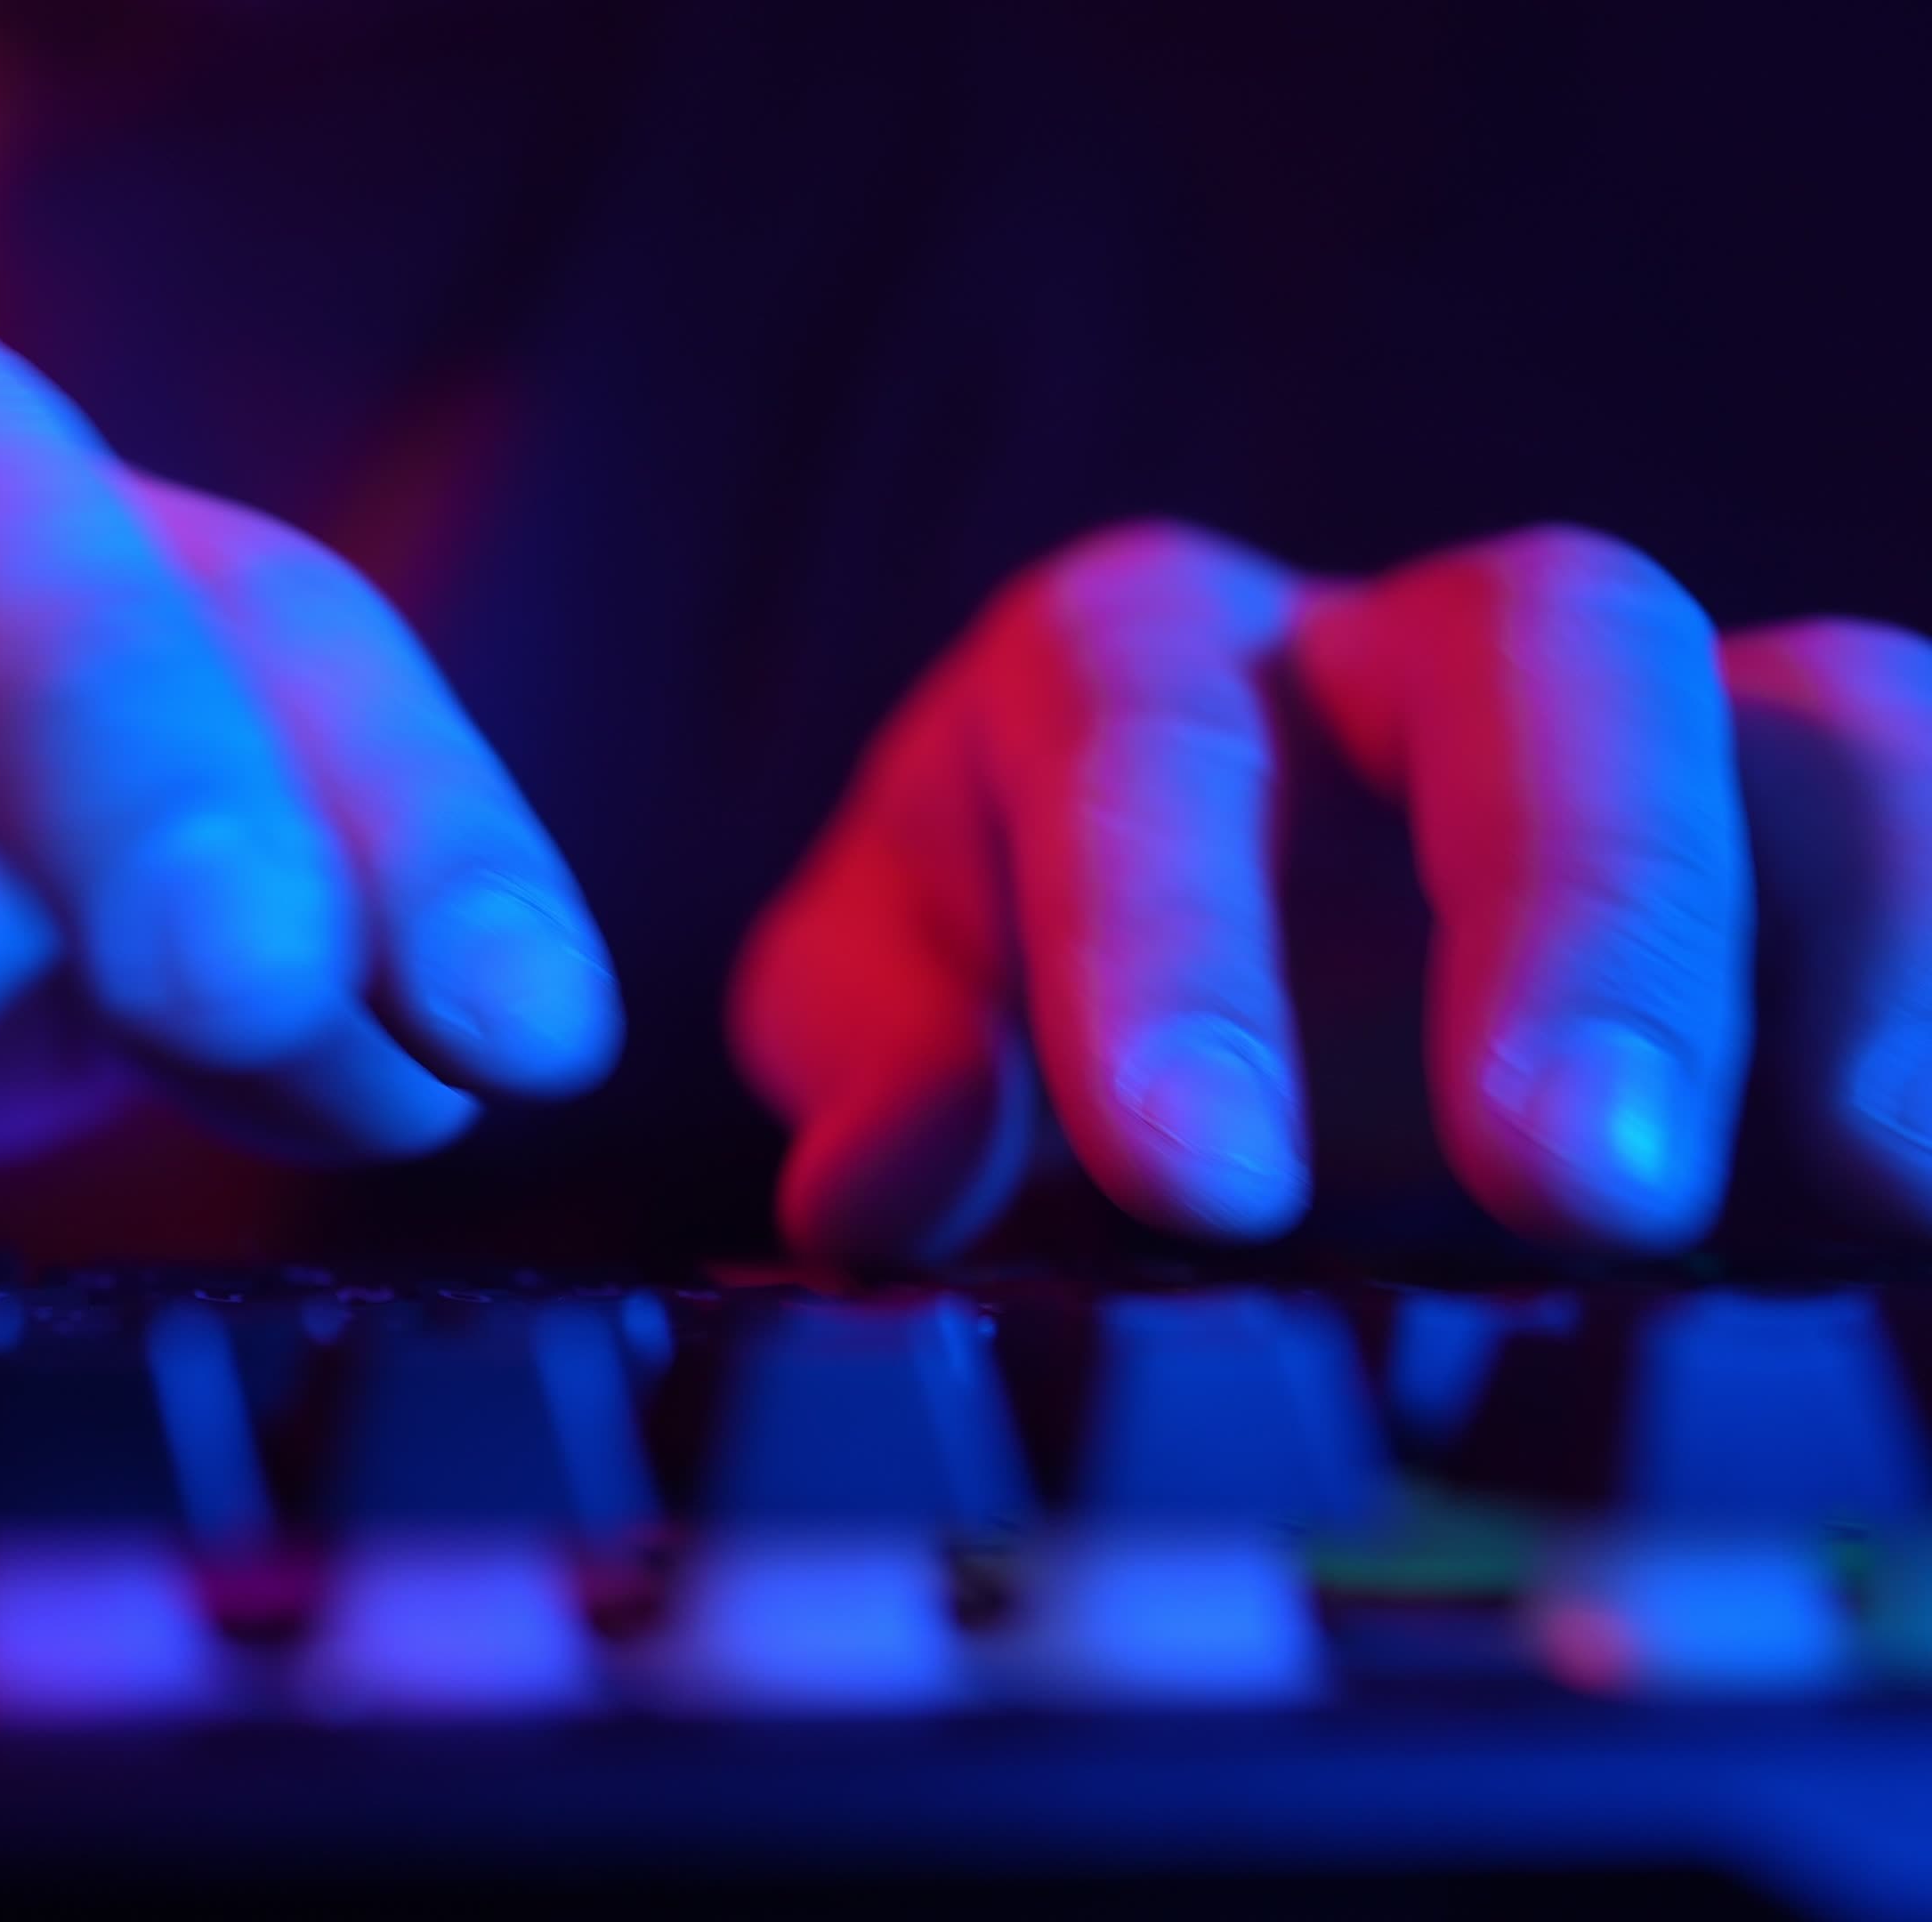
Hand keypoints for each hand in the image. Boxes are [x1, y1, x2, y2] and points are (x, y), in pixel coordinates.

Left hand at [731, 521, 1931, 1255]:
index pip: (1149, 734)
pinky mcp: (1846, 852)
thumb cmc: (1032, 973)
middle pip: (1554, 660)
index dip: (1170, 944)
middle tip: (1577, 1177)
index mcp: (1144, 656)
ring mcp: (1681, 732)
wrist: (1212, 970)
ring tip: (1872, 1187)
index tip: (1195, 1176)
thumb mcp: (901, 994)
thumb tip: (890, 1179)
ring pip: (1837, 729)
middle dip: (1582, 906)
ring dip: (1877, 943)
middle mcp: (1426, 650)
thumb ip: (884, 1061)